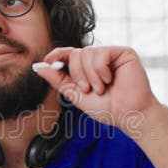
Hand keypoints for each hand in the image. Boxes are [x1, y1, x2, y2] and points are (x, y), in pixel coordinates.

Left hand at [35, 46, 157, 128]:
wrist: (129, 115)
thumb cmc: (106, 108)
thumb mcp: (75, 95)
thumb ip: (58, 80)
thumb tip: (38, 67)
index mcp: (86, 67)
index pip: (68, 54)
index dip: (56, 55)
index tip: (48, 61)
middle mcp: (98, 58)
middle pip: (75, 53)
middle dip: (77, 74)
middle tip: (88, 89)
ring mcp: (111, 54)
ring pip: (87, 53)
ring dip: (90, 75)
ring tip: (102, 88)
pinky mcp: (123, 52)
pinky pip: (101, 53)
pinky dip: (101, 70)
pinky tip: (110, 79)